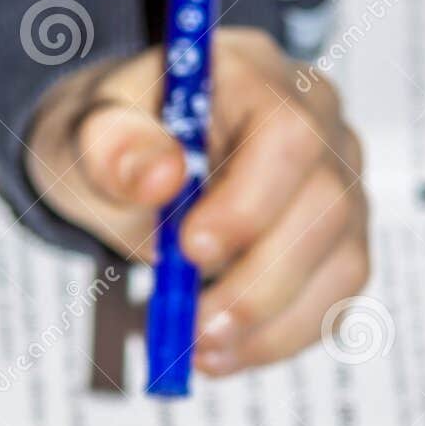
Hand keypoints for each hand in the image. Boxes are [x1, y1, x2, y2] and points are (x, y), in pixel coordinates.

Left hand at [25, 27, 367, 374]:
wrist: (119, 155)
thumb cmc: (109, 136)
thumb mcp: (84, 134)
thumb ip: (113, 149)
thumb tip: (161, 176)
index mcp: (252, 74)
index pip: (287, 134)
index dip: (250, 202)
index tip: (189, 249)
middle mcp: (313, 119)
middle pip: (326, 205)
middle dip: (259, 281)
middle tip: (193, 325)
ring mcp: (335, 178)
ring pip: (340, 259)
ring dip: (272, 321)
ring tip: (201, 348)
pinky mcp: (336, 234)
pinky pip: (334, 294)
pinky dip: (282, 334)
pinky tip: (225, 351)